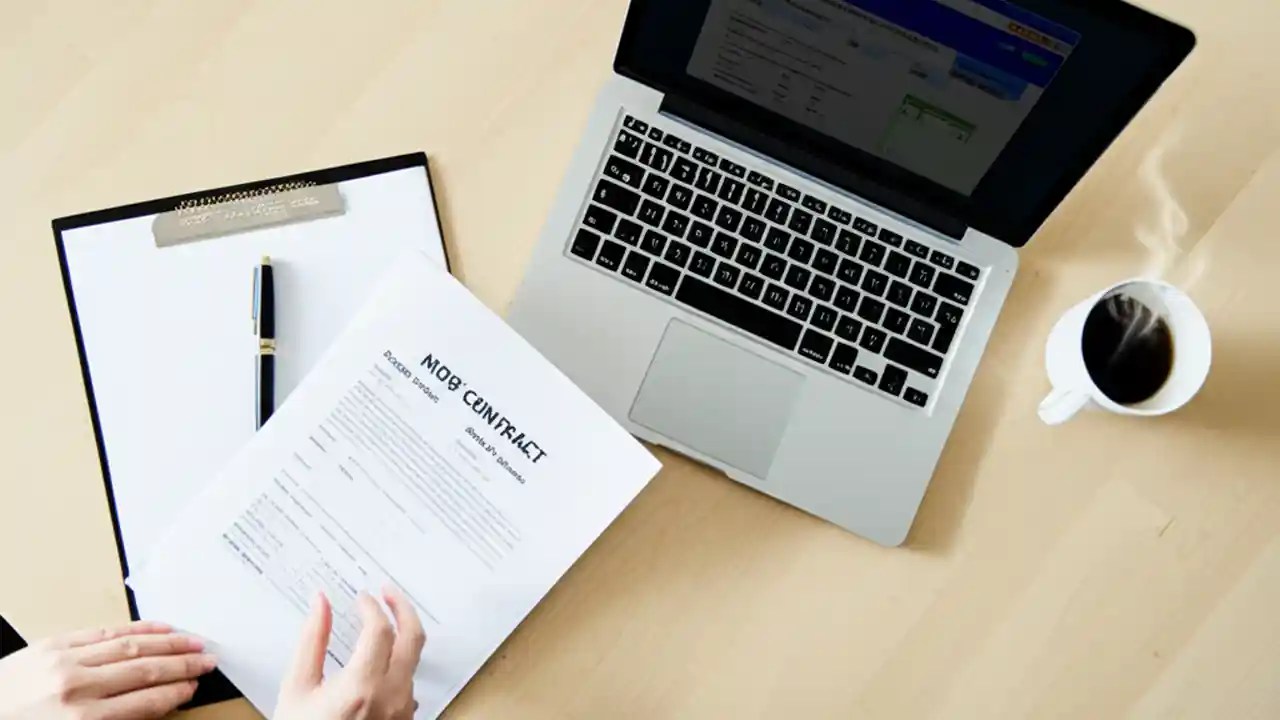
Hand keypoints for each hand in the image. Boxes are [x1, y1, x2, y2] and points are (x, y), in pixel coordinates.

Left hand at [0, 620, 216, 719]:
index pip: (146, 702)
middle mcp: (78, 688)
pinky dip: (136, 628)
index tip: (194, 686)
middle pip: (145, 670)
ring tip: (193, 641)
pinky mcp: (53, 644)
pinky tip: (158, 628)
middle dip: (183, 664)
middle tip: (208, 660)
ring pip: (131, 646)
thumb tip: (154, 705)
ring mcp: (65, 662)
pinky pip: (105, 632)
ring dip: (168, 642)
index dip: (176, 693)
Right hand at [275, 588, 424, 719]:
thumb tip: (321, 604)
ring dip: (402, 634)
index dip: (372, 606)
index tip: (362, 598)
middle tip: (387, 593)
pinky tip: (381, 656)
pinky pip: (410, 680)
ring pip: (415, 658)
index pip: (380, 629)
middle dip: (402, 607)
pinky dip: (399, 660)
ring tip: (383, 621)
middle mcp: (391, 697)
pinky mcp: (406, 718)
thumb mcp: (296, 688)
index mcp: (362, 686)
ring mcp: (403, 710)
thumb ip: (312, 640)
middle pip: (414, 637)